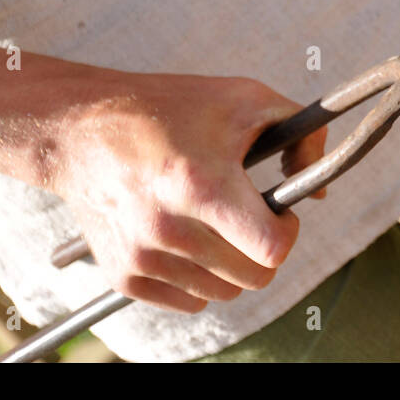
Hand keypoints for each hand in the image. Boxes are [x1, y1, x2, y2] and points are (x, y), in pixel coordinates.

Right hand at [0, 11, 325, 313]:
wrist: (80, 128)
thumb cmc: (168, 107)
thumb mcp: (245, 99)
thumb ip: (300, 134)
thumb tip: (319, 188)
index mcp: (203, 185)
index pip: (272, 249)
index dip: (289, 233)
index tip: (282, 214)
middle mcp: (170, 227)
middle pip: (253, 276)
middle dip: (263, 248)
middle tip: (250, 215)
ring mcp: (143, 255)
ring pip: (223, 292)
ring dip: (231, 263)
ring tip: (215, 221)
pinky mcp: (123, 274)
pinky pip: (188, 301)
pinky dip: (198, 278)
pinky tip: (188, 237)